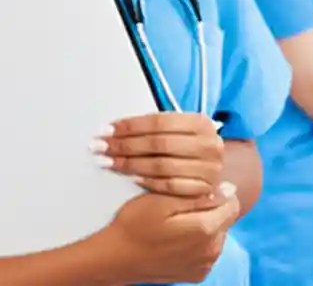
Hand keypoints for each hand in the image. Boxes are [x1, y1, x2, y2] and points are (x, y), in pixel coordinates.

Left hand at [96, 113, 223, 197]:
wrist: (212, 170)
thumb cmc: (188, 147)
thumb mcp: (179, 130)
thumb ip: (155, 128)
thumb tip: (114, 129)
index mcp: (201, 123)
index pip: (159, 122)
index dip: (130, 126)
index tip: (106, 130)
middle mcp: (209, 144)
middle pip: (159, 144)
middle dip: (125, 145)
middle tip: (100, 146)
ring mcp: (209, 169)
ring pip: (161, 165)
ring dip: (130, 164)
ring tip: (108, 162)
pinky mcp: (203, 189)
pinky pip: (169, 186)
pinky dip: (148, 181)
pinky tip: (130, 178)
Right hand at [105, 184, 239, 283]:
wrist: (115, 258)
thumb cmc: (134, 224)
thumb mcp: (162, 200)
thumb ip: (198, 194)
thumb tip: (228, 189)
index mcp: (206, 229)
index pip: (232, 203)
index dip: (216, 192)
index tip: (195, 192)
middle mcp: (211, 251)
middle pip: (225, 219)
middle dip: (211, 210)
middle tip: (180, 208)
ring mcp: (205, 265)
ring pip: (217, 235)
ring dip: (205, 226)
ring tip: (177, 224)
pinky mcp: (197, 274)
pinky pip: (207, 251)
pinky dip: (198, 243)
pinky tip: (176, 240)